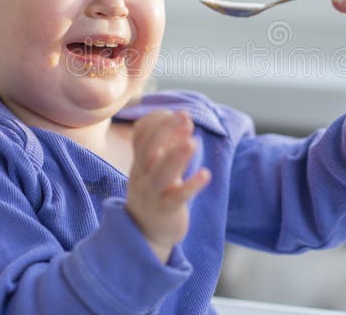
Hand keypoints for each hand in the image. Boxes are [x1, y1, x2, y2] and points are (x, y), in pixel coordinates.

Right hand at [126, 110, 210, 262]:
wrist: (146, 235)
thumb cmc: (156, 195)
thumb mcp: (157, 169)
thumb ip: (167, 147)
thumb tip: (183, 121)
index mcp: (140, 164)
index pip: (141, 137)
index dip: (158, 123)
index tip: (178, 112)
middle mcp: (142, 177)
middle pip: (148, 150)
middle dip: (166, 131)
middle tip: (186, 116)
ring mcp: (152, 195)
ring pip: (160, 174)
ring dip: (176, 156)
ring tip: (192, 141)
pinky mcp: (166, 211)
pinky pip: (176, 197)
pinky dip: (191, 185)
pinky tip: (205, 174)